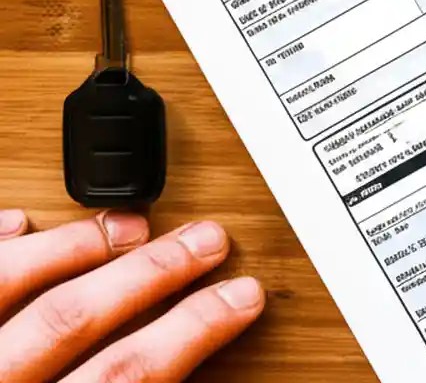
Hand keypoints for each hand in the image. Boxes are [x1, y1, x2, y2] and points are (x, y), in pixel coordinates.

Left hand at [0, 211, 264, 381]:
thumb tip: (203, 372)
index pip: (130, 373)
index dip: (193, 328)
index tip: (237, 298)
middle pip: (71, 318)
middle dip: (150, 270)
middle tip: (202, 242)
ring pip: (5, 284)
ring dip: (72, 247)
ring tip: (126, 224)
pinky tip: (20, 224)